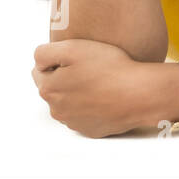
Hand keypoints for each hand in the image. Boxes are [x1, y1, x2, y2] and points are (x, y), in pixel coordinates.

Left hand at [32, 39, 163, 137]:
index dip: (58, 61)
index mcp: (48, 89)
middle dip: (67, 78)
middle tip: (91, 68)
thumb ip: (45, 53)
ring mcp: (75, 122)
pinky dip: (94, 106)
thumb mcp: (73, 48)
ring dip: (80, 93)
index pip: (40, 71)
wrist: (139, 94)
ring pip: (70, 103)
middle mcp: (57, 110)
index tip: (77, 58)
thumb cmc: (109, 69)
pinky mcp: (92, 129)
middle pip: (55, 89)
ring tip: (102, 82)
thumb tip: (38, 62)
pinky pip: (87, 115)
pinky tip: (108, 96)